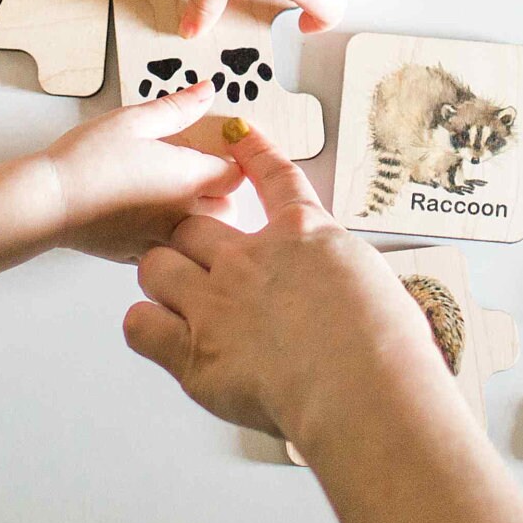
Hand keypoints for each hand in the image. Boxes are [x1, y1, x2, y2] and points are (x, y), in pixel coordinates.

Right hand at [42, 85, 241, 260]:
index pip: (235, 174)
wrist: (49, 203)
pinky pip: (172, 251)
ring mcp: (162, 239)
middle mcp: (183, 213)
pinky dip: (171, 237)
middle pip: (228, 210)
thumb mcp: (133, 121)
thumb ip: (177, 107)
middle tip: (200, 173)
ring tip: (178, 198)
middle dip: (222, 193)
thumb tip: (208, 90)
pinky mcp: (139, 255)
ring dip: (202, 220)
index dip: (232, 159)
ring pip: (204, 237)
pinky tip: (149, 219)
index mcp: (188, 177)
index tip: (218, 149)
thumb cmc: (87, 160)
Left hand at [122, 125, 454, 445]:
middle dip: (191, 242)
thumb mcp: (374, 283)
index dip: (252, 151)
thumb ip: (336, 273)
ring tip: (180, 302)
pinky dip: (146, 327)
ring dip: (163, 280)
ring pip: (155, 266)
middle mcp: (250, 259)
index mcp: (303, 235)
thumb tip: (331, 289)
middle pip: (191, 226)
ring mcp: (216, 303)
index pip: (274, 177)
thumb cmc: (384, 348)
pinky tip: (163, 336)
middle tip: (203, 266)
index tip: (237, 134)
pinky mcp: (193, 353)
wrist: (364, 388)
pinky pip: (138, 325)